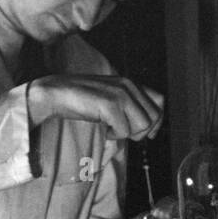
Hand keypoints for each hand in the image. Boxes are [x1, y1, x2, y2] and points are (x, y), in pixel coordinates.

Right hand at [28, 74, 164, 141]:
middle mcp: (129, 86)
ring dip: (127, 133)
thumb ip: (130, 105)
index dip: (157, 120)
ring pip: (142, 126)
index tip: (146, 133)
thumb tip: (149, 127)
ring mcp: (120, 94)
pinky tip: (104, 128)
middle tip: (123, 131)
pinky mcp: (110, 105)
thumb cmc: (83, 99)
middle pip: (154, 117)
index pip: (160, 101)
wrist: (57, 93)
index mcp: (130, 83)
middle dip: (141, 131)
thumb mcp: (111, 97)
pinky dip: (114, 135)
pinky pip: (124, 131)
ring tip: (111, 128)